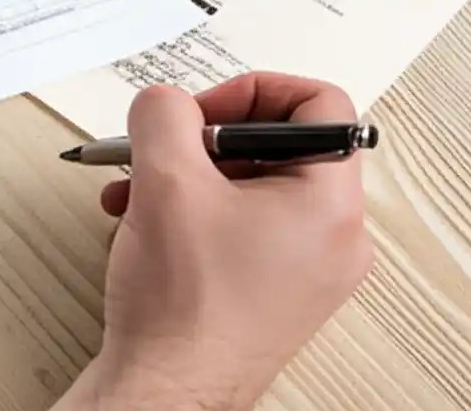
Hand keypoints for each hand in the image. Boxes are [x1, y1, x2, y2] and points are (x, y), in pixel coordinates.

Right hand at [53, 73, 373, 410]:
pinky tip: (145, 223)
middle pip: (278, 145)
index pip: (319, 103)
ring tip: (137, 190)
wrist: (168, 389)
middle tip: (163, 149)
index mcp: (329, 202)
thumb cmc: (182, 306)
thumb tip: (165, 103)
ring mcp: (306, 269)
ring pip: (251, 187)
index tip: (203, 110)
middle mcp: (333, 237)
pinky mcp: (274, 291)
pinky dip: (193, 212)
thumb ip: (164, 115)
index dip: (253, 90)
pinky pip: (241, 227)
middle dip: (204, 140)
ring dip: (187, 176)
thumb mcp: (164, 180)